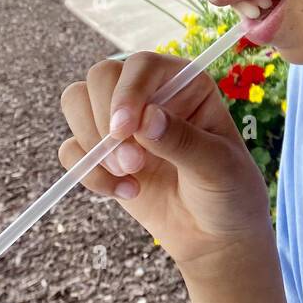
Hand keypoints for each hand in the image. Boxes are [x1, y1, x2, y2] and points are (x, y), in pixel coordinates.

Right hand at [59, 51, 271, 270]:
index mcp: (185, 84)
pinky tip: (125, 192)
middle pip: (101, 77)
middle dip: (105, 122)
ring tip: (129, 177)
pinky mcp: (104, 154)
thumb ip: (183, 141)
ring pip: (77, 103)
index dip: (127, 92)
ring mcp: (124, 123)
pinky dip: (88, 173)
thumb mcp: (218, 167)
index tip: (125, 130)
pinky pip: (72, 148)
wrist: (215, 236)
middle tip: (133, 163)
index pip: (143, 66)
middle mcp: (151, 95)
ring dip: (93, 144)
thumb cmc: (230, 192)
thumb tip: (146, 117)